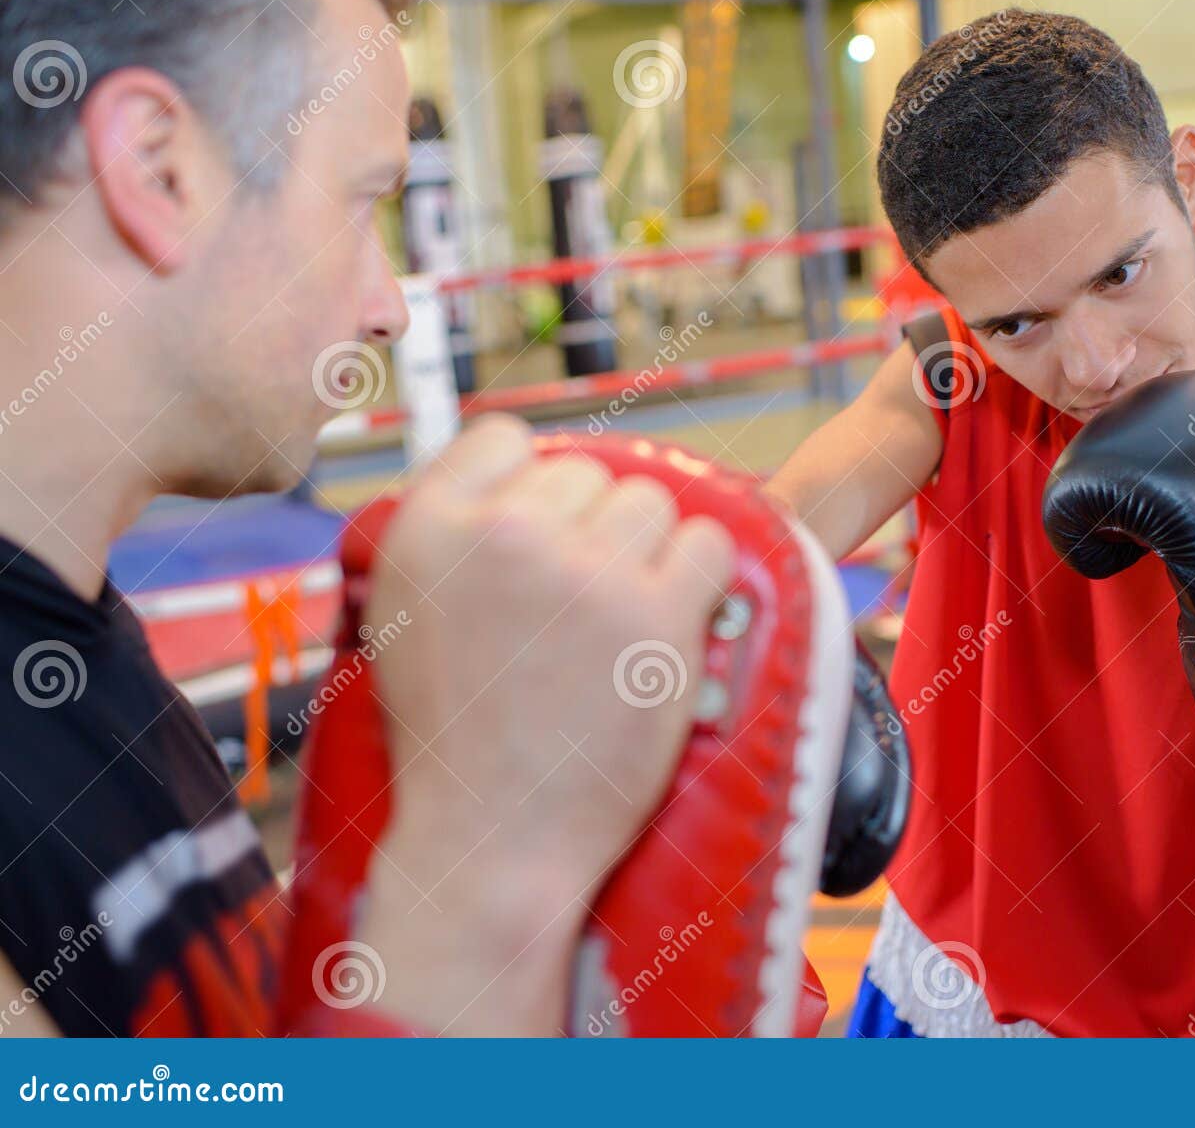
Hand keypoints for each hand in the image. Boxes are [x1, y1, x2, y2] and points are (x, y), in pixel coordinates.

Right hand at [353, 415, 733, 1032]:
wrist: (492, 838)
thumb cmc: (452, 736)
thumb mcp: (403, 612)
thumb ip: (449, 534)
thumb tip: (511, 469)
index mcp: (430, 526)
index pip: (506, 437)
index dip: (531, 482)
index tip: (542, 534)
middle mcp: (506, 533)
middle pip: (588, 470)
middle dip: (593, 526)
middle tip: (582, 600)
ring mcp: (587, 571)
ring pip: (653, 501)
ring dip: (649, 550)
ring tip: (624, 615)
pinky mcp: (657, 614)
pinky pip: (709, 542)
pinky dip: (703, 576)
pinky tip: (675, 617)